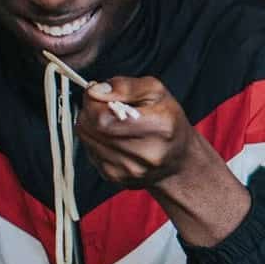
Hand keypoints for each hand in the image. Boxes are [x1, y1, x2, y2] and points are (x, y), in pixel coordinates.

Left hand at [75, 76, 250, 245]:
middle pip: (90, 127)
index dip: (93, 101)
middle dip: (91, 111)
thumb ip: (126, 86)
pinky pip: (90, 151)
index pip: (102, 117)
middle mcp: (143, 154)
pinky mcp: (115, 177)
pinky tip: (112, 136)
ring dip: (91, 125)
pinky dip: (95, 140)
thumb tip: (96, 90)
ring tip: (110, 120)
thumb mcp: (156, 92)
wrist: (177, 161)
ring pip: (86, 138)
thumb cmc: (169, 122)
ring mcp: (128, 169)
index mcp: (158, 127)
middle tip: (105, 105)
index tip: (99, 93)